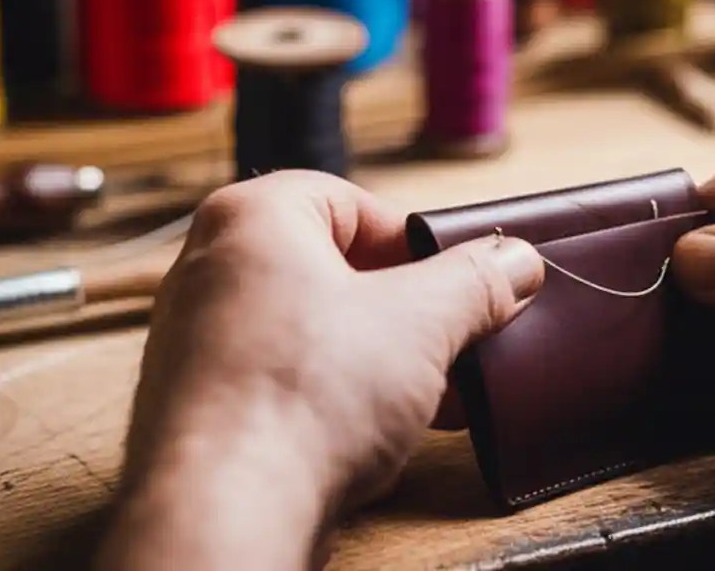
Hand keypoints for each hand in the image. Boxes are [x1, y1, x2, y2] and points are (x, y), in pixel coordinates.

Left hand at [96, 172, 542, 570]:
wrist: (227, 512)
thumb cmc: (302, 397)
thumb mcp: (424, 323)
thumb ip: (476, 282)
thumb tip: (513, 261)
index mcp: (252, 219)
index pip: (351, 202)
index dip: (416, 243)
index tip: (460, 279)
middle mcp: (211, 270)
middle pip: (335, 270)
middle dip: (408, 311)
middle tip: (456, 340)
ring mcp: (200, 342)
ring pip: (314, 332)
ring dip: (383, 361)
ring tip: (437, 397)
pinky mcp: (205, 409)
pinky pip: (286, 383)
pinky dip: (338, 400)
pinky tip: (386, 434)